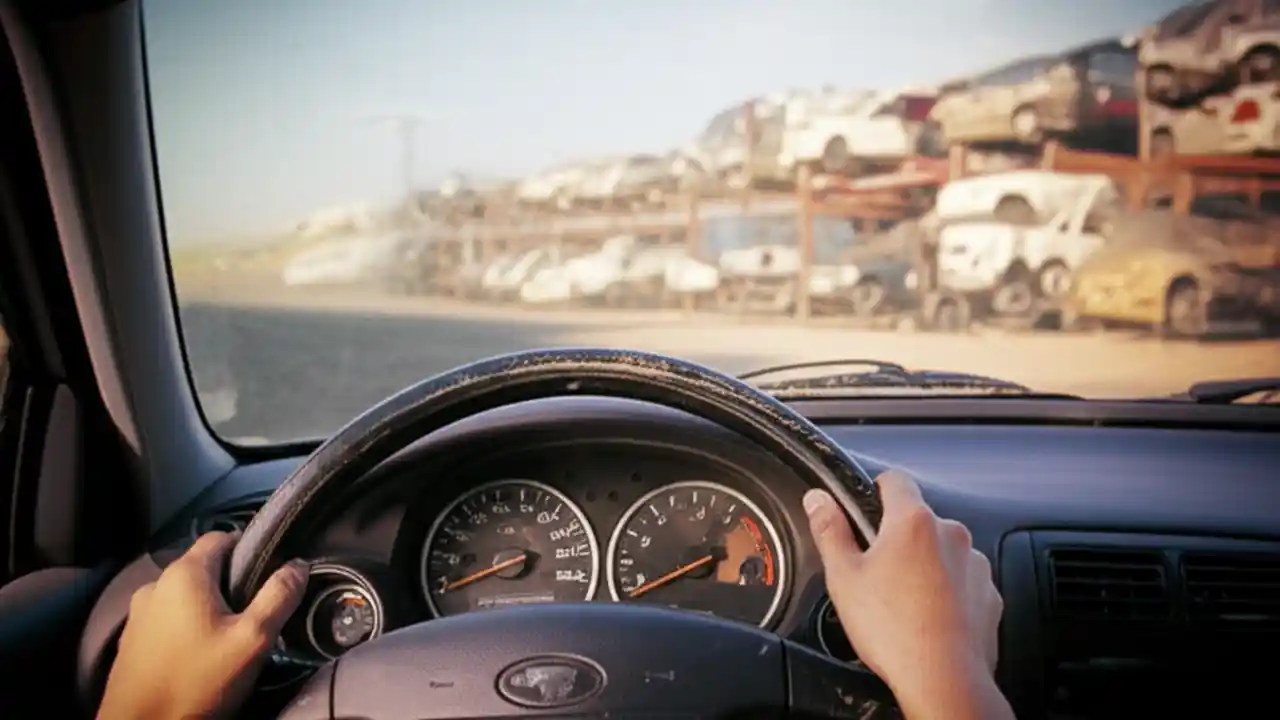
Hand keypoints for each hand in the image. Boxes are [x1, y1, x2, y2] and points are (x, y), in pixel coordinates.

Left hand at [98, 532, 308, 719]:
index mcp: (184, 574)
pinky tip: (199, 653)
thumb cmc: (199, 680)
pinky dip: (186, 626)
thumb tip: (298, 565)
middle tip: (256, 612)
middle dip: (231, 583)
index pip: (221, 537)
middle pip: (203, 567)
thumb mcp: (252, 639)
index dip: (250, 549)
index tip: (271, 575)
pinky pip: (166, 618)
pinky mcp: (130, 640)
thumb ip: (279, 597)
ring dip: (207, 607)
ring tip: (229, 636)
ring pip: (184, 596)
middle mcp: (155, 584)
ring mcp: (138, 613)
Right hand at [803, 471, 1011, 719]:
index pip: (896, 480)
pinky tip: (928, 617)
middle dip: (898, 538)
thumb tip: (818, 498)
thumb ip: (830, 530)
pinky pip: (963, 581)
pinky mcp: (989, 594)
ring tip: (903, 601)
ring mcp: (975, 564)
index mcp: (913, 521)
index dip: (876, 490)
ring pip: (942, 551)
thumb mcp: (844, 577)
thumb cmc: (893, 629)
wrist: (944, 679)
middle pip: (918, 520)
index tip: (866, 510)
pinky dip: (947, 592)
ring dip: (925, 565)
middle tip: (876, 571)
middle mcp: (951, 534)